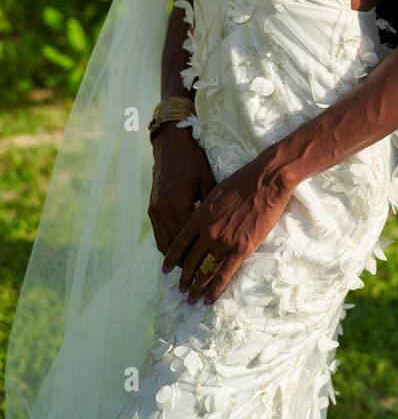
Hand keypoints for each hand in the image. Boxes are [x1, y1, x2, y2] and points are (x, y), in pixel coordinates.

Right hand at [148, 123, 216, 256]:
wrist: (170, 144)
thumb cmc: (193, 159)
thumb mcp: (207, 179)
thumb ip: (212, 205)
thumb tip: (223, 227)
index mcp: (179, 202)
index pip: (188, 239)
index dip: (197, 255)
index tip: (209, 266)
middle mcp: (163, 209)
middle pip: (173, 247)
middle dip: (185, 262)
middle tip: (200, 274)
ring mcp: (155, 209)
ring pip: (163, 243)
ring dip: (174, 257)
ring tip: (190, 267)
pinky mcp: (152, 208)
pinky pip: (159, 234)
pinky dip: (168, 245)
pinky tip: (180, 251)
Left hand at [161, 144, 294, 303]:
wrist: (265, 181)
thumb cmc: (242, 182)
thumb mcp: (214, 194)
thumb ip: (205, 212)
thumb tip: (200, 224)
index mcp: (200, 217)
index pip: (179, 244)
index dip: (171, 259)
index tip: (165, 269)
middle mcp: (208, 232)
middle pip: (190, 261)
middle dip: (183, 278)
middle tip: (180, 289)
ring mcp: (224, 242)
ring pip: (206, 271)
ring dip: (197, 287)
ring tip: (192, 298)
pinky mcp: (242, 249)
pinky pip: (225, 274)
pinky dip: (215, 289)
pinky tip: (209, 298)